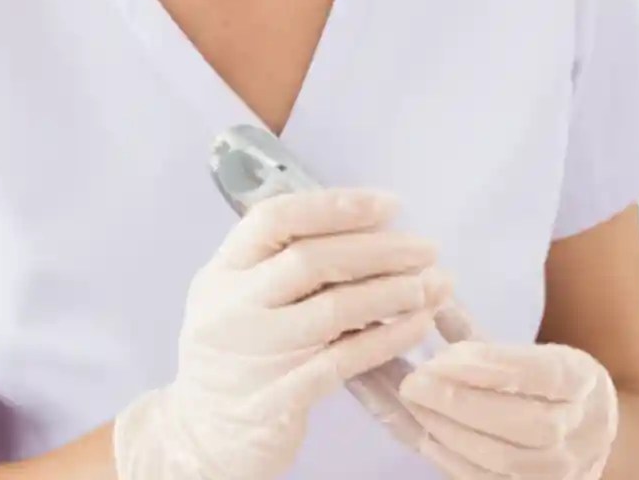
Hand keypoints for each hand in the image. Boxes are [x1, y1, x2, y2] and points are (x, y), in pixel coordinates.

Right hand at [114, 189, 451, 479]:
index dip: (336, 205)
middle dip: (380, 249)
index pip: (275, 219)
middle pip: (311, 260)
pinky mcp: (279, 398)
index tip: (389, 205)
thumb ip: (282, 260)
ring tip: (434, 284)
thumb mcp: (239, 296)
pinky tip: (419, 324)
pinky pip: (344, 360)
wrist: (204, 434)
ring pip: (333, 309)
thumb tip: (367, 224)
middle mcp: (231, 308)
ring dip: (393, 291)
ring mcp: (254, 355)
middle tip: (427, 249)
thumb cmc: (236, 353)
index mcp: (222, 271)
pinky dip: (388, 338)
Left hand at [400, 341, 619, 478]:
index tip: (441, 357)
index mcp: (583, 379)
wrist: (588, 436)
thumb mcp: (527, 350)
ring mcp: (563, 468)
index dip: (492, 367)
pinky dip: (453, 459)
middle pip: (527, 422)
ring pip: (506, 458)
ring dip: (451, 431)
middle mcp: (582, 427)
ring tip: (413, 406)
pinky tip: (426, 434)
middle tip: (414, 383)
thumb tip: (429, 301)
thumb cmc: (549, 384)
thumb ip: (479, 336)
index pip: (543, 374)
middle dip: (463, 402)